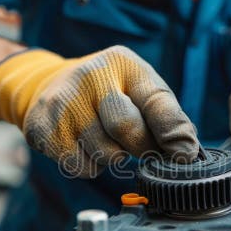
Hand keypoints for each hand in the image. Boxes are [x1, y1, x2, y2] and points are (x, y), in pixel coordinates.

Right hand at [0, 46, 198, 176]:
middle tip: (144, 150)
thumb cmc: (109, 91)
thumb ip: (166, 115)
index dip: (173, 132)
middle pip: (126, 129)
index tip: (185, 155)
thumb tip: (187, 151)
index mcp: (124, 64)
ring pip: (105, 154)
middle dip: (143, 148)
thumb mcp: (140, 88)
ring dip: (115, 158)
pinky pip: (81, 166)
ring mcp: (64, 102)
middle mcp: (91, 77)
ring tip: (108, 140)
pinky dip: (91, 165)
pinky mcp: (44, 128)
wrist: (49, 83)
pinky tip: (85, 145)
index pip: (156, 101)